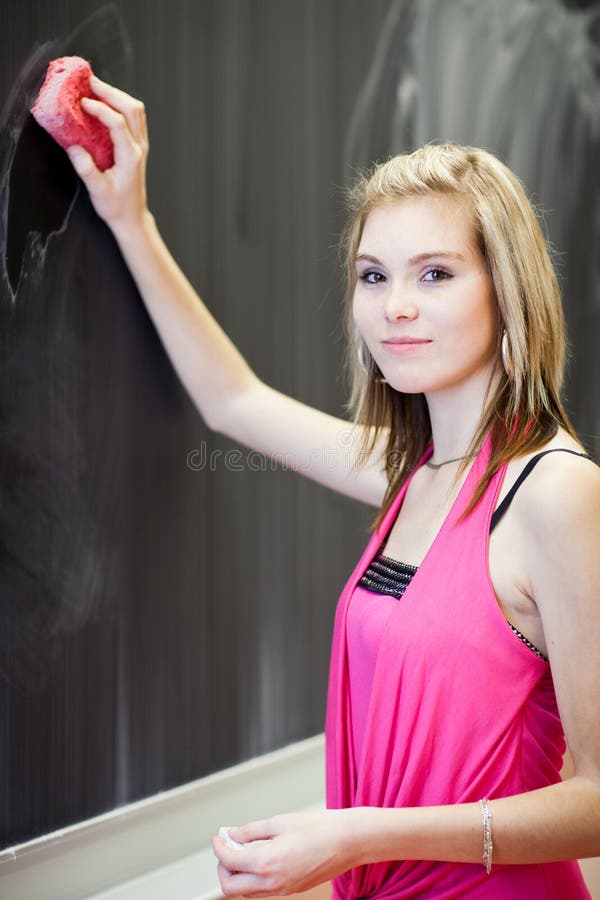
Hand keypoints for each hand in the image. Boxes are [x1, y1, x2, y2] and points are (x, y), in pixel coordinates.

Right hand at [66, 75, 148, 230]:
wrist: (132, 218)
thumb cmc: (116, 207)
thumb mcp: (98, 191)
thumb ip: (86, 169)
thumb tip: (73, 147)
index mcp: (130, 156)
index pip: (118, 123)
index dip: (100, 109)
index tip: (83, 102)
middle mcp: (139, 147)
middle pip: (131, 108)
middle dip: (110, 92)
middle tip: (89, 81)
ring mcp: (141, 145)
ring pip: (136, 110)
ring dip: (117, 95)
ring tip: (96, 87)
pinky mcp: (138, 146)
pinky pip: (135, 117)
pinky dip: (121, 104)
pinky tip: (106, 102)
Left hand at [211, 809, 353, 896]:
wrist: (348, 842)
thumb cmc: (319, 828)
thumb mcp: (280, 821)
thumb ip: (252, 830)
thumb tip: (233, 834)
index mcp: (267, 862)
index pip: (228, 861)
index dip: (218, 848)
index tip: (218, 838)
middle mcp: (272, 882)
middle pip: (231, 887)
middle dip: (222, 867)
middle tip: (227, 847)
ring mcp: (282, 889)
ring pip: (246, 891)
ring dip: (237, 875)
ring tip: (243, 851)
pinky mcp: (291, 890)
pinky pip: (263, 890)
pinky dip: (253, 877)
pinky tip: (260, 857)